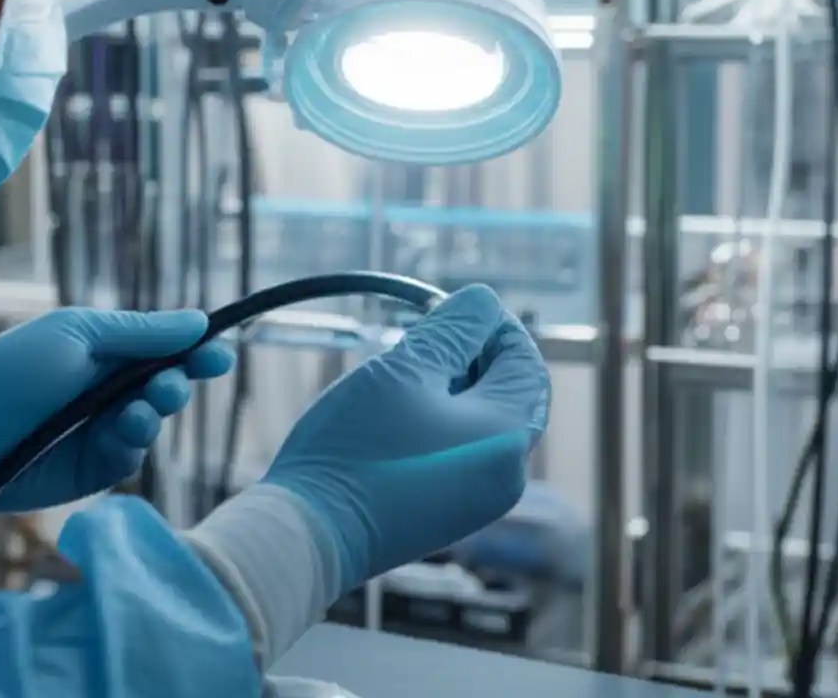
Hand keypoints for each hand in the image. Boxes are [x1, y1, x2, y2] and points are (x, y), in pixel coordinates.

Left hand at [0, 308, 234, 511]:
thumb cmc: (5, 376)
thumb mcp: (75, 336)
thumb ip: (139, 331)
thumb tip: (199, 320)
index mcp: (100, 350)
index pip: (162, 347)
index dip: (195, 350)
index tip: (221, 353)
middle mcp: (105, 389)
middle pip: (167, 383)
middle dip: (179, 380)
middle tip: (170, 384)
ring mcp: (101, 431)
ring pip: (155, 420)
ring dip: (157, 410)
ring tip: (144, 407)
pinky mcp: (94, 469)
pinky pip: (134, 454)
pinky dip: (136, 441)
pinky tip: (124, 430)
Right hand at [262, 285, 549, 588]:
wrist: (312, 536)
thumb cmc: (355, 449)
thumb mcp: (404, 370)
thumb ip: (452, 329)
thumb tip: (483, 300)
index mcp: (508, 434)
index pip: (525, 360)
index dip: (492, 324)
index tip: (451, 306)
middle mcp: (507, 472)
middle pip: (510, 391)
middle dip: (473, 355)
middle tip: (425, 334)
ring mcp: (481, 499)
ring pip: (484, 421)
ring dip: (454, 387)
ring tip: (405, 372)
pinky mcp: (451, 513)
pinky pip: (464, 453)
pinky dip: (443, 422)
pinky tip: (399, 414)